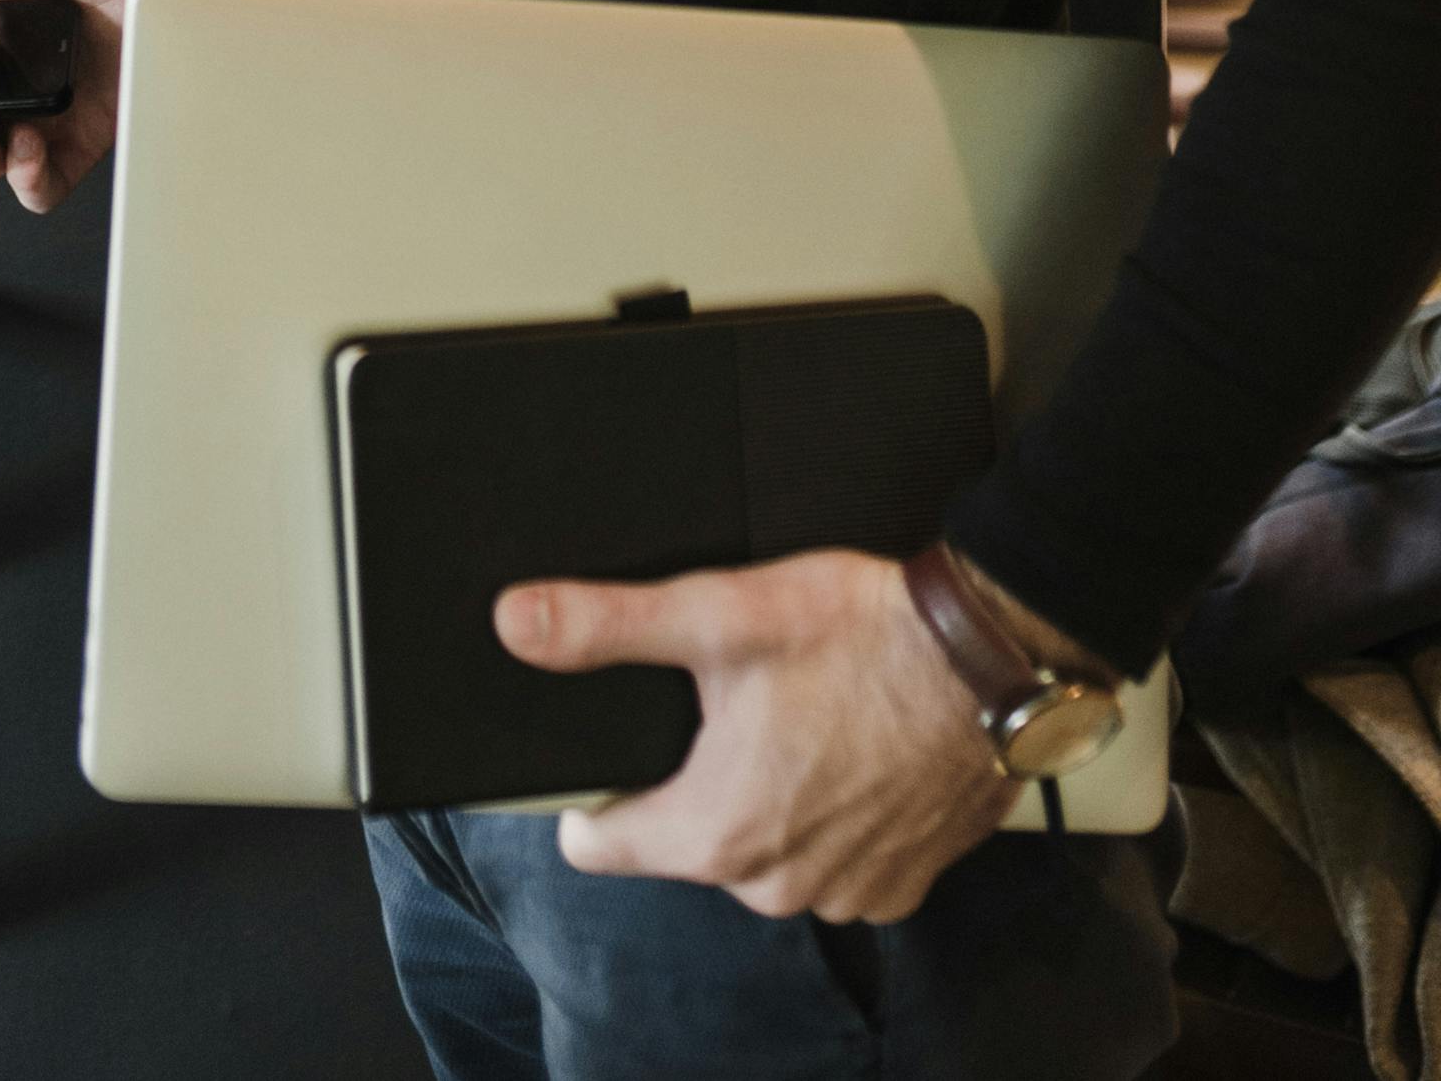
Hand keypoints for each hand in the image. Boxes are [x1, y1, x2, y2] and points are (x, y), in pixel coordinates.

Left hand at [494, 550, 1014, 922]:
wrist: (988, 657)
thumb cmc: (859, 636)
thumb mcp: (716, 613)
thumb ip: (606, 625)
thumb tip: (515, 623)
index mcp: (716, 833)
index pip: (601, 847)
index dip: (592, 795)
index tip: (615, 752)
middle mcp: (776, 886)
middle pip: (688, 841)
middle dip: (696, 779)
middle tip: (730, 703)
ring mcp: (843, 892)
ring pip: (763, 850)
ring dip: (769, 797)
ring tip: (797, 719)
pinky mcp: (899, 885)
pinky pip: (832, 860)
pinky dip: (831, 816)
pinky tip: (847, 752)